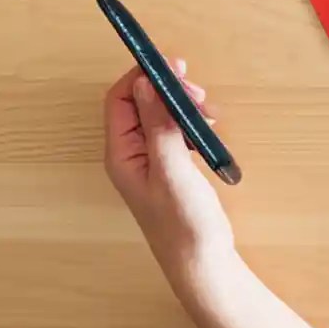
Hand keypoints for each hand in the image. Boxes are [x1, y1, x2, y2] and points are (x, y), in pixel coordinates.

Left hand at [103, 60, 233, 271]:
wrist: (202, 261)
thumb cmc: (184, 223)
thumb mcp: (173, 170)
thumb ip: (158, 127)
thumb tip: (145, 84)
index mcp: (122, 153)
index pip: (120, 99)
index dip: (142, 77)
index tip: (173, 66)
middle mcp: (131, 152)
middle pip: (141, 102)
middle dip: (169, 89)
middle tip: (198, 93)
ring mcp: (151, 159)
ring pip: (160, 113)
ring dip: (183, 104)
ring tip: (208, 113)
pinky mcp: (170, 164)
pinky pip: (174, 129)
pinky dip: (191, 120)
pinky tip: (208, 128)